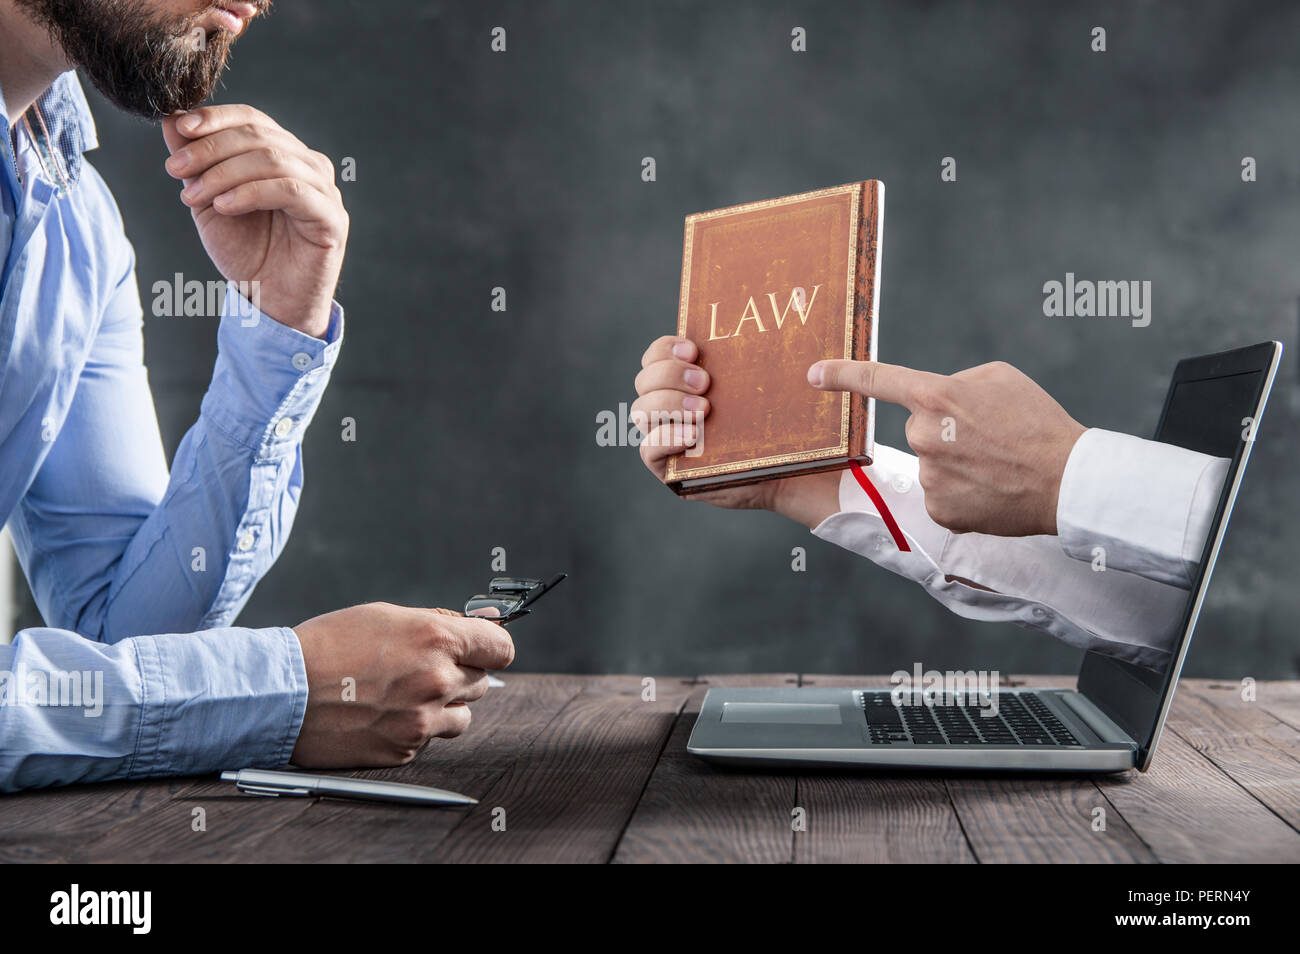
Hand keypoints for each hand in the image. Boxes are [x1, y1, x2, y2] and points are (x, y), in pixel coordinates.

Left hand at [162, 105, 347, 338]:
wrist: (271, 303)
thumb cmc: (247, 253)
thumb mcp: (209, 201)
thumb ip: (196, 162)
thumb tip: (172, 120)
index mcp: (284, 156)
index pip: (252, 120)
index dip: (216, 118)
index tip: (180, 130)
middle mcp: (309, 166)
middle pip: (259, 136)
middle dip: (210, 148)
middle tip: (176, 170)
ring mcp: (325, 191)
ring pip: (273, 159)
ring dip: (224, 173)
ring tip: (193, 196)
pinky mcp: (333, 218)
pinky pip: (291, 191)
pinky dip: (251, 193)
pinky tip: (225, 206)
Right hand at [290, 603, 514, 767]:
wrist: (280, 692)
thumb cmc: (328, 645)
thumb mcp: (386, 616)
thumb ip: (438, 623)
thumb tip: (481, 624)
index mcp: (436, 639)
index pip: (501, 648)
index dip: (492, 647)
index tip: (483, 648)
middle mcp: (437, 681)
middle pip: (482, 682)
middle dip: (460, 674)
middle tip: (422, 668)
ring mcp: (422, 720)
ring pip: (462, 716)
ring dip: (443, 706)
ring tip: (402, 694)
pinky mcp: (404, 750)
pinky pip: (429, 740)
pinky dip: (414, 729)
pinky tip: (382, 714)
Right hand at [632, 336, 839, 526]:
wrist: (790, 469)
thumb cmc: (780, 423)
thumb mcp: (768, 385)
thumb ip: (756, 358)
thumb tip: (772, 324)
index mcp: (687, 381)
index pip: (655, 355)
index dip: (665, 348)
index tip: (694, 349)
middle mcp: (670, 407)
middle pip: (644, 380)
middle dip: (670, 375)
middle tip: (706, 382)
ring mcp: (666, 437)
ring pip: (640, 411)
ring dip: (668, 405)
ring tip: (705, 410)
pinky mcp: (669, 468)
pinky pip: (647, 450)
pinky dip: (665, 438)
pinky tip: (693, 436)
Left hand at [808, 359, 1085, 535]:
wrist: (1068, 481)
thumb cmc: (1037, 422)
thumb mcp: (999, 378)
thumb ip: (954, 382)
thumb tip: (931, 400)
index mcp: (936, 396)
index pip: (877, 380)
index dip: (841, 375)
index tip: (812, 375)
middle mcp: (923, 436)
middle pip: (919, 429)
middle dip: (946, 431)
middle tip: (989, 439)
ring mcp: (929, 477)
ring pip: (931, 464)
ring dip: (956, 464)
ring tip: (996, 466)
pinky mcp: (938, 510)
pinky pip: (939, 495)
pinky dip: (961, 493)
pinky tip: (989, 491)